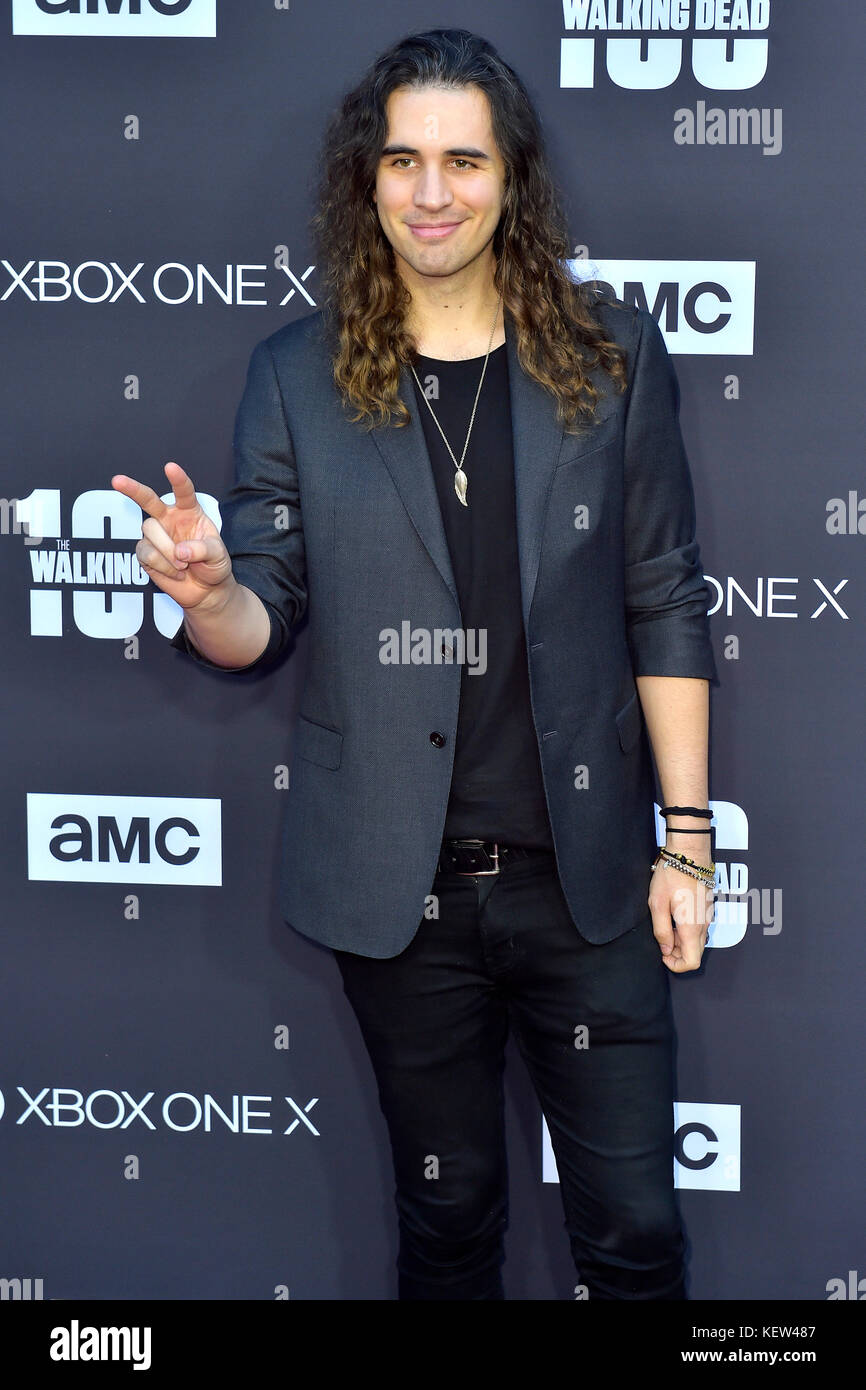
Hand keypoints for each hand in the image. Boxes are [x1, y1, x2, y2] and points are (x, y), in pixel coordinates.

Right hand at [111, 462, 232, 612]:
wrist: (205, 590)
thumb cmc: (214, 565)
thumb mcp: (218, 556)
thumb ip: (203, 550)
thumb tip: (179, 551)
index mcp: (190, 511)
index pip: (183, 492)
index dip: (178, 480)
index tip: (170, 467)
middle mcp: (169, 518)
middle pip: (148, 499)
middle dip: (133, 489)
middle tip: (117, 481)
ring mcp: (155, 535)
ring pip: (149, 530)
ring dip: (167, 550)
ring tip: (183, 565)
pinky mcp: (145, 552)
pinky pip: (146, 553)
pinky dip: (163, 566)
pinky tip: (175, 572)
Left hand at [648, 859, 714, 972]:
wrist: (689, 853)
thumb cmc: (672, 875)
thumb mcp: (657, 904)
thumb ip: (661, 930)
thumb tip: (665, 948)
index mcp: (692, 927)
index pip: (692, 962)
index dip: (676, 965)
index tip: (662, 954)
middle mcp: (704, 924)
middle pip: (695, 953)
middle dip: (677, 953)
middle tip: (662, 939)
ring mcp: (708, 916)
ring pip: (698, 940)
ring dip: (681, 940)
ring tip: (666, 922)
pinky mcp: (708, 908)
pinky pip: (699, 927)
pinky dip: (687, 929)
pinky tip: (675, 913)